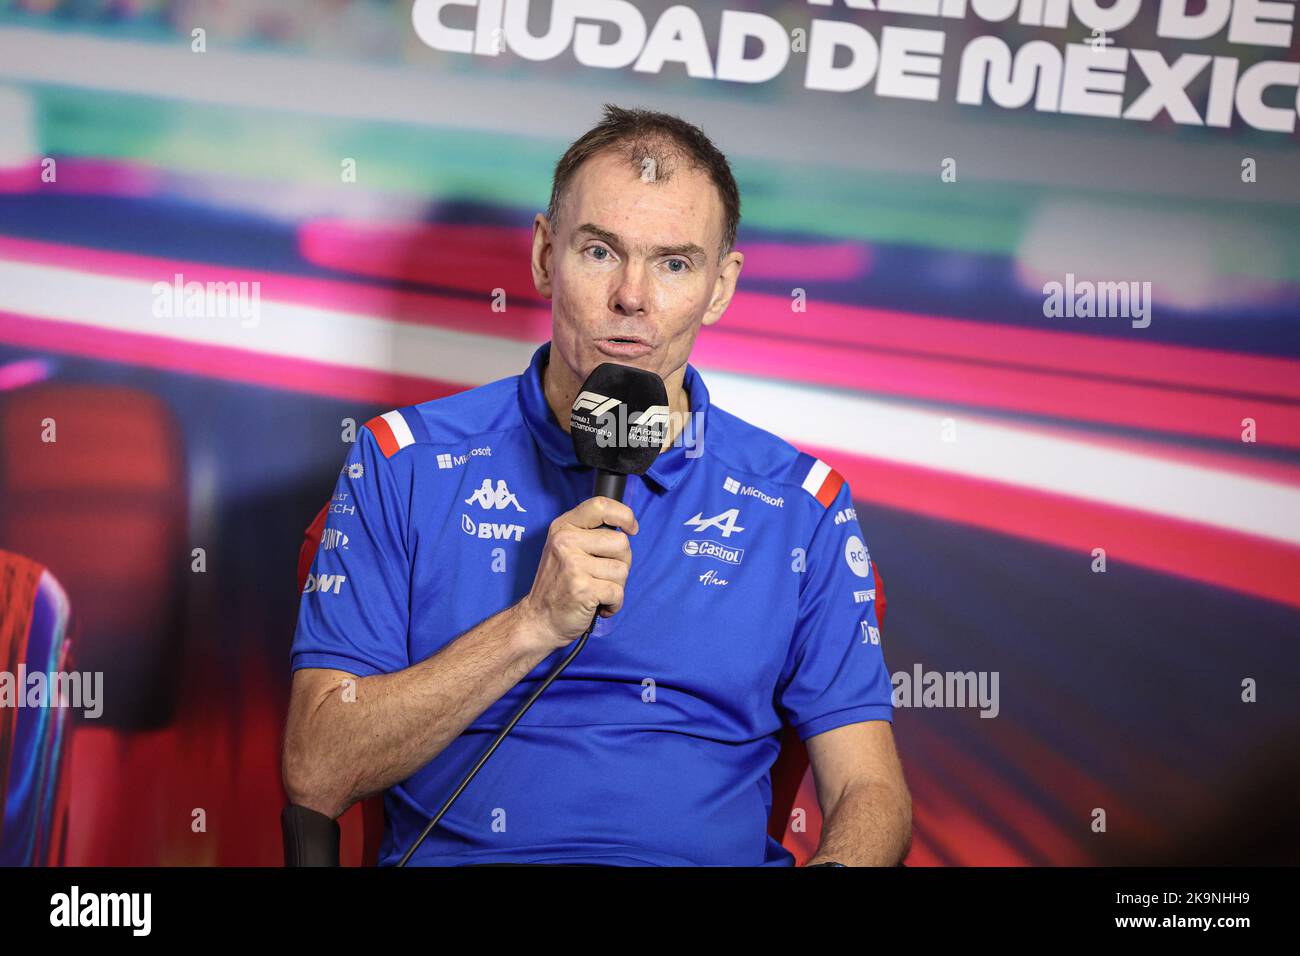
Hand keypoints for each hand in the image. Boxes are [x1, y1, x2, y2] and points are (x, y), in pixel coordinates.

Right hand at [516, 496, 638, 650]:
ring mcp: (573, 565)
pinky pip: (618, 593)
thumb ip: (589, 534)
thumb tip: (626, 528)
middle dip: (621, 563)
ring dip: (617, 586)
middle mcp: (565, 542)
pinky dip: (614, 604)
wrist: (538, 619)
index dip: (624, 515)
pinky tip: (598, 604)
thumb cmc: (558, 584)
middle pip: (621, 543)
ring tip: (597, 591)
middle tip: (602, 576)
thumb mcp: (564, 548)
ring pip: (622, 570)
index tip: (631, 528)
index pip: (600, 505)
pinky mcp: (582, 589)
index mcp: (563, 527)